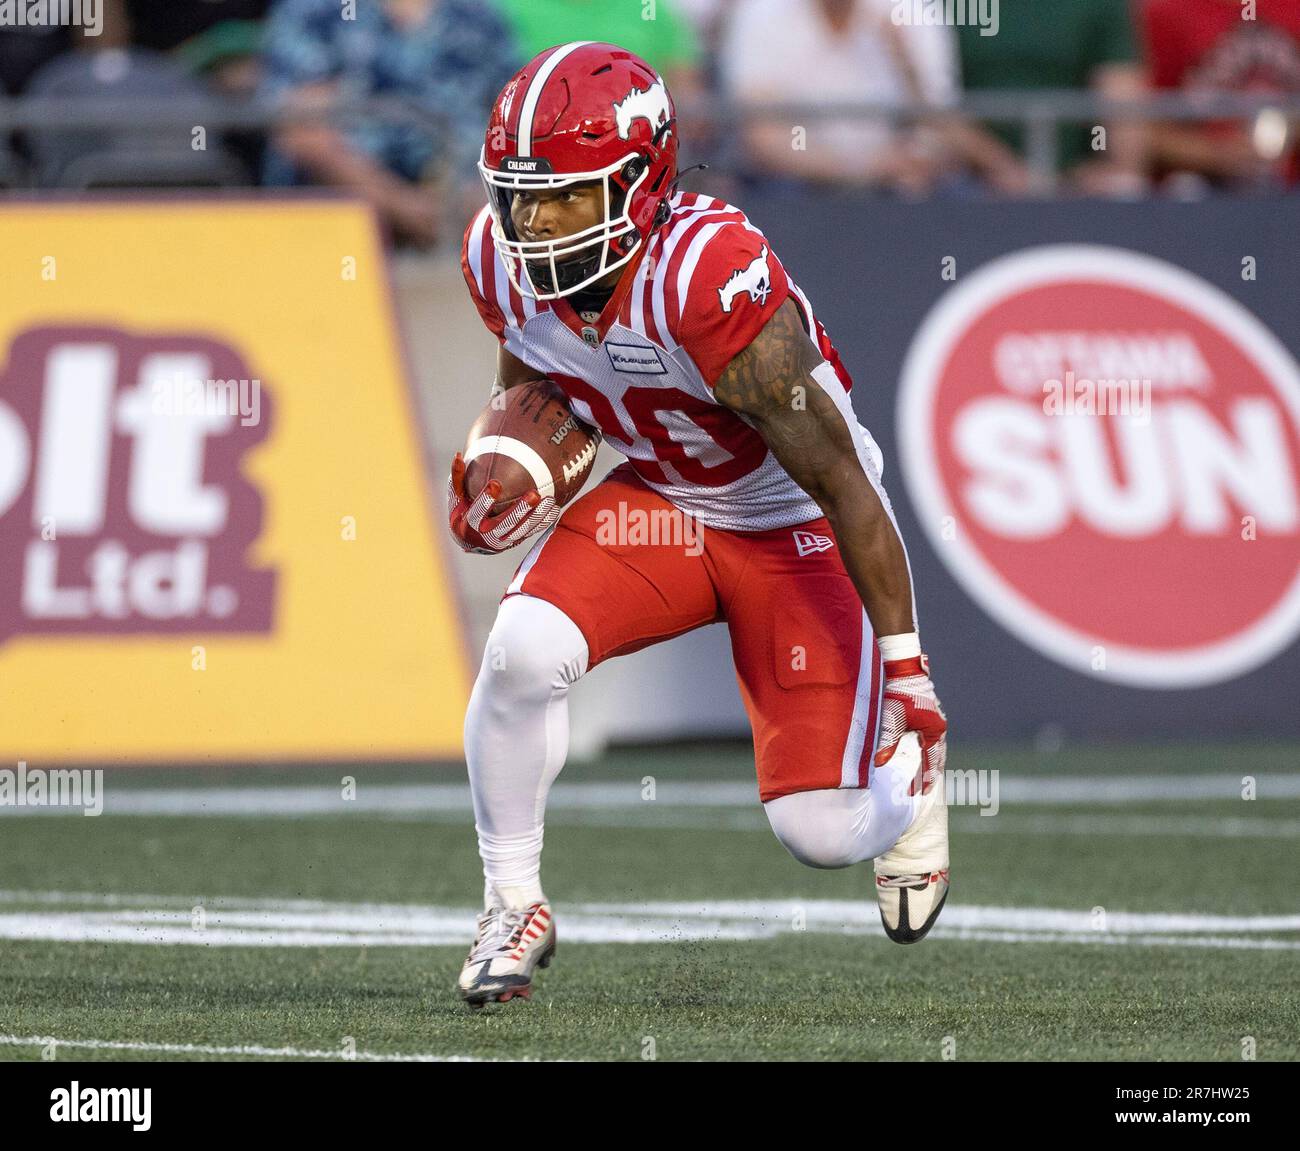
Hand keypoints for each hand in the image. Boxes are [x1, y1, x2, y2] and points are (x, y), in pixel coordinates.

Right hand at [447, 452, 559, 553]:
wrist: (471, 542)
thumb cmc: (462, 513)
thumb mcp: (456, 498)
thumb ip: (457, 478)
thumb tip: (457, 455)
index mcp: (470, 524)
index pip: (477, 513)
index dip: (486, 499)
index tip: (496, 483)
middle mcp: (487, 535)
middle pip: (505, 523)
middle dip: (520, 510)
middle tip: (534, 494)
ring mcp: (503, 540)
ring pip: (522, 529)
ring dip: (537, 516)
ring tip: (549, 500)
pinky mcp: (515, 541)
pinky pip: (531, 532)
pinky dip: (543, 522)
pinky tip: (554, 509)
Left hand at [873, 653, 946, 794]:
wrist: (902, 669)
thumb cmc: (898, 693)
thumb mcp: (892, 720)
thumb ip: (887, 743)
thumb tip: (880, 764)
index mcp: (934, 730)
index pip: (932, 760)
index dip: (925, 777)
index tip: (921, 792)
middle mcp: (938, 725)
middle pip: (937, 755)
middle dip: (930, 772)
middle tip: (922, 789)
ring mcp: (933, 718)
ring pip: (934, 745)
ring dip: (930, 760)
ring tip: (924, 774)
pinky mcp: (926, 712)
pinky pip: (928, 736)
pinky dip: (925, 747)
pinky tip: (918, 750)